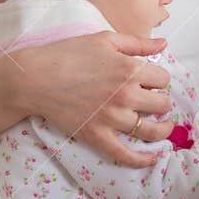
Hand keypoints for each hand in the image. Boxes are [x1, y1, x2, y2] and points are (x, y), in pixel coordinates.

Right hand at [17, 31, 174, 166]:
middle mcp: (126, 95)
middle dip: (162, 101)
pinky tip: (154, 158)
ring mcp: (113, 118)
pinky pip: (126, 154)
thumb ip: (137, 43)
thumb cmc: (68, 54)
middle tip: (154, 100)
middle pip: (163, 103)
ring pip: (152, 129)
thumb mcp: (105, 39)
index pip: (164, 78)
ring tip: (163, 125)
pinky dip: (143, 159)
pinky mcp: (97, 136)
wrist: (35, 78)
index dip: (159, 78)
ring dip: (162, 128)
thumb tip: (164, 44)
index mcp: (130, 69)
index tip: (151, 80)